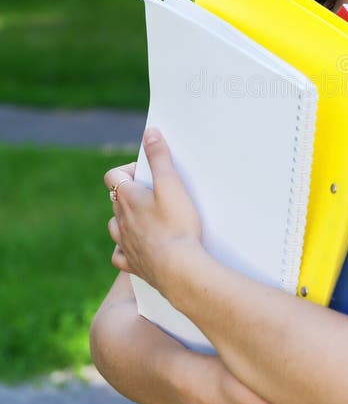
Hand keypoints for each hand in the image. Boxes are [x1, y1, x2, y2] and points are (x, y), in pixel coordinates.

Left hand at [104, 128, 202, 290]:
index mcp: (127, 199)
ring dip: (125, 220)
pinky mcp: (133, 264)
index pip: (112, 176)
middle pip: (116, 200)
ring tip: (145, 219)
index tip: (146, 173)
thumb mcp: (171, 184)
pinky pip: (120, 255)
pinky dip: (125, 248)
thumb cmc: (177, 226)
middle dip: (131, 193)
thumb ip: (160, 157)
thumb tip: (150, 133)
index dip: (126, 170)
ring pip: (115, 227)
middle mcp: (120, 221)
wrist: (179, 269)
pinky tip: (135, 247)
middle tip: (154, 194)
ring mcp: (125, 244)